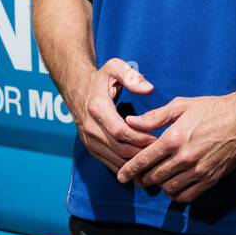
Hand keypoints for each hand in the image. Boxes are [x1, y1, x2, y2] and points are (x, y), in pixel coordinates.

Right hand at [75, 58, 157, 174]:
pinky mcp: (90, 147)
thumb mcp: (114, 67)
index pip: (120, 131)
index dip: (140, 138)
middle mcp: (90, 127)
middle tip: (159, 151)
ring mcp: (89, 140)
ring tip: (153, 158)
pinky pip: (109, 163)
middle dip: (141, 152)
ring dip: (135, 163)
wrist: (76, 88)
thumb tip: (148, 89)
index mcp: (97, 107)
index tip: (157, 137)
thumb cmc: (100, 78)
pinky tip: (140, 164)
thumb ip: (131, 76)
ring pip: (115, 159)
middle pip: (119, 149)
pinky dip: (125, 167)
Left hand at [117, 94, 235, 202]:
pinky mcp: (211, 179)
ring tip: (156, 180)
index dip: (129, 170)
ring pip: (169, 188)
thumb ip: (155, 117)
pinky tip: (174, 187)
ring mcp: (198, 171)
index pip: (144, 160)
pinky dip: (177, 195)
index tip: (121, 176)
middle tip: (138, 178)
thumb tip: (132, 123)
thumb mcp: (181, 105)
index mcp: (174, 138)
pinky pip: (188, 196)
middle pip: (154, 177)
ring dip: (159, 186)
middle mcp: (184, 157)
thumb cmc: (212, 108)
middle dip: (142, 179)